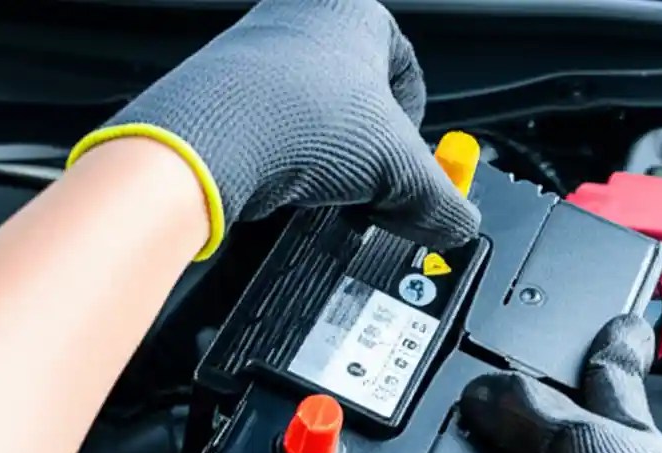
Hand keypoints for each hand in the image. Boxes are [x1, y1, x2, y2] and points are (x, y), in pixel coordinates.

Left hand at [68, 0, 480, 259]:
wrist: (204, 144)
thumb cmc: (293, 118)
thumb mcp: (397, 170)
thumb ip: (439, 200)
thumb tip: (457, 222)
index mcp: (353, 10)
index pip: (407, 75)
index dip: (414, 132)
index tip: (410, 169)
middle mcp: (301, 16)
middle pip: (359, 98)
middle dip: (367, 149)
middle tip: (371, 186)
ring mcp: (256, 49)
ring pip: (313, 114)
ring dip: (325, 156)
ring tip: (322, 187)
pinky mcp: (222, 87)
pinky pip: (270, 126)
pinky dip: (283, 159)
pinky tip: (283, 184)